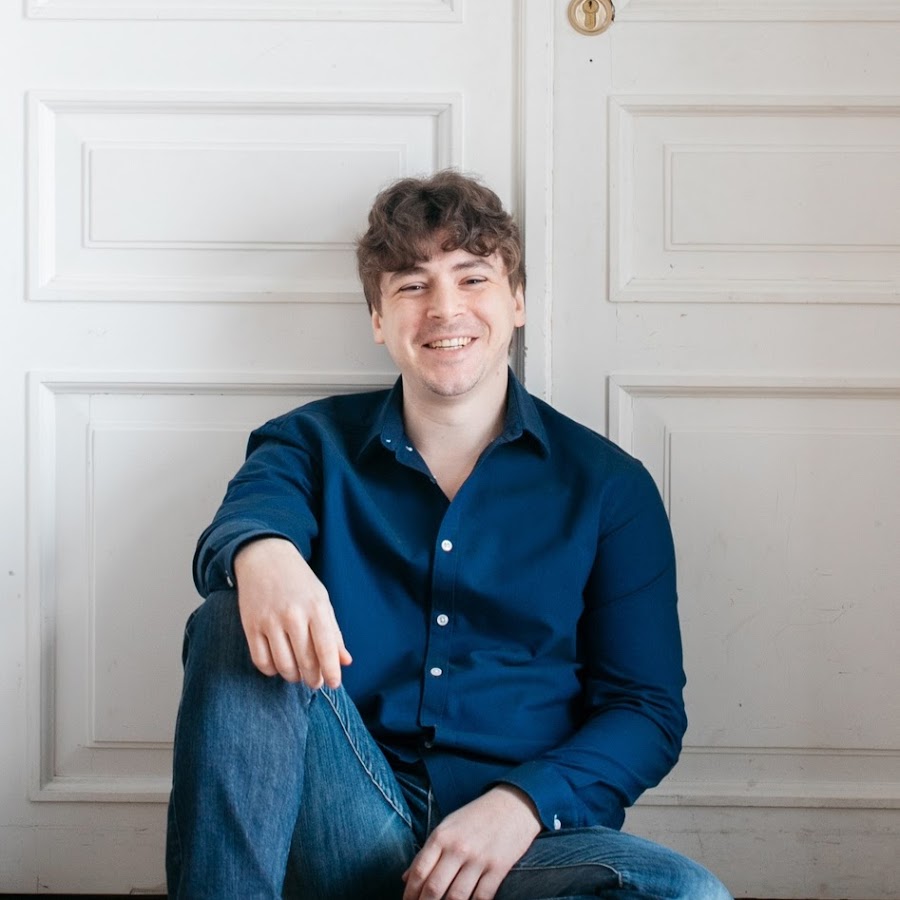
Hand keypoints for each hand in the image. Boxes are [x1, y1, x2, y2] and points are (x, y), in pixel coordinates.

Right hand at [233, 537, 350, 686]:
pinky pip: (261, 661)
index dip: (331, 672)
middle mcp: (292, 615)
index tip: (334, 684)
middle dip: (313, 678)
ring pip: (283, 665)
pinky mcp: (250, 626)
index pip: (326, 648)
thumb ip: (334, 632)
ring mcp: (269, 621)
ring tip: (298, 674)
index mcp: (316, 607)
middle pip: (305, 661)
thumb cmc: (299, 581)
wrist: (265, 558)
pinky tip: (279, 665)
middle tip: (315, 681)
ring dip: (293, 677)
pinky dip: (272, 671)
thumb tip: (345, 662)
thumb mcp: (322, 600)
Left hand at [402, 785, 541, 899]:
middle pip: (434, 888)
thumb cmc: (477, 816)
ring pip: (456, 898)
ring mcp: (479, 859)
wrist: (514, 804)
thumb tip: (405, 878)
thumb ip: (427, 852)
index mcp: (442, 836)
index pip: (419, 872)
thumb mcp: (448, 826)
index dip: (410, 893)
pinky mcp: (498, 869)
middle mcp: (458, 848)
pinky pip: (481, 898)